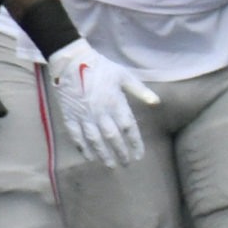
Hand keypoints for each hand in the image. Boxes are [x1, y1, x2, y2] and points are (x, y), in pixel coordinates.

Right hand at [47, 39, 158, 166]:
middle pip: (113, 138)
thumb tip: (156, 102)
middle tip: (127, 163)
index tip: (139, 154)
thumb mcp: (123, 75)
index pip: (129, 128)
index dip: (135, 143)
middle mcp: (100, 112)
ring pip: (95, 140)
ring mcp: (84, 116)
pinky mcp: (70, 116)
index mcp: (115, 102)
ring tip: (111, 165)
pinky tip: (89, 157)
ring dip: (103, 155)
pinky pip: (77, 137)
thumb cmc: (100, 67)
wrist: (71, 62)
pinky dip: (83, 148)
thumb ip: (140, 90)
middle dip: (121, 153)